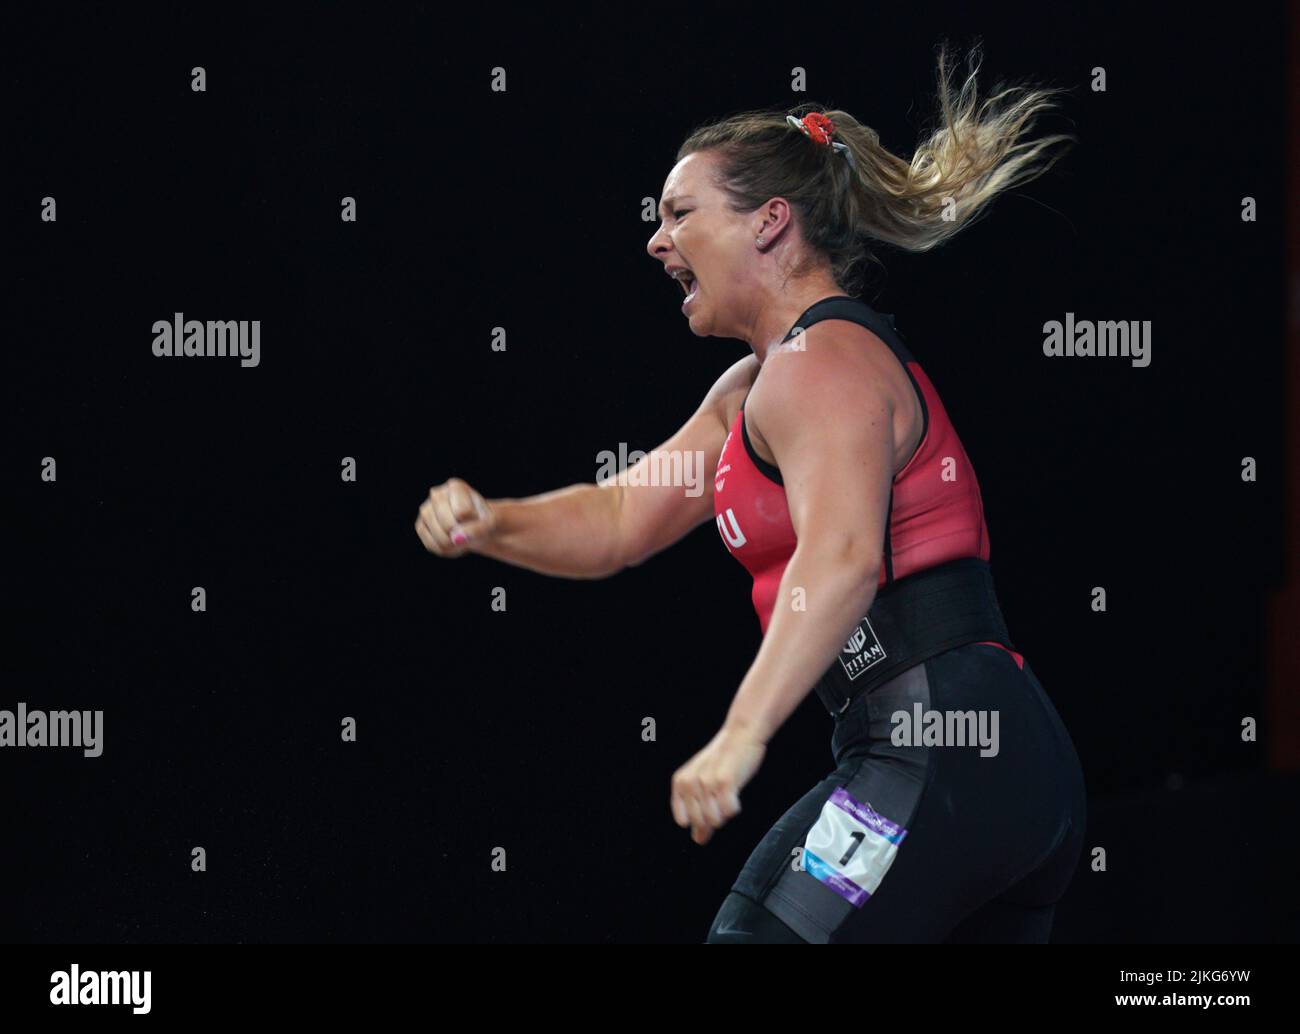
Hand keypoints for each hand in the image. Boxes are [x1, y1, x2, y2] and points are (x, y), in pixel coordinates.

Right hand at [415, 477, 497, 556]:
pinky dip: (446, 550)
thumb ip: (478, 529)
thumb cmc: (484, 521)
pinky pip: (432, 546)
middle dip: (462, 534)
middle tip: (469, 529)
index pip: (463, 513)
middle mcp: (436, 494)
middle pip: (448, 526)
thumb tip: (455, 538)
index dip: (473, 522)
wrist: (475, 526)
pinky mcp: (420, 526)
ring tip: (461, 536)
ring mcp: (426, 510)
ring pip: (440, 538)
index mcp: (456, 487)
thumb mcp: (490, 524)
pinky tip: (452, 541)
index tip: (476, 517)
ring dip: (456, 545)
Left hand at [670, 723, 766, 844]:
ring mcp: (706, 783)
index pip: (684, 821)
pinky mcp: (724, 782)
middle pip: (701, 823)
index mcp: (680, 782)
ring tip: (729, 790)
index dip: (700, 817)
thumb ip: (699, 812)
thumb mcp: (704, 783)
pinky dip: (735, 806)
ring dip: (726, 810)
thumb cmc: (724, 759)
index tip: (710, 801)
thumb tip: (698, 839)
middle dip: (716, 815)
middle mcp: (689, 783)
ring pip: (716, 820)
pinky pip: (730, 811)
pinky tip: (736, 789)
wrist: (741, 734)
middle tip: (722, 793)